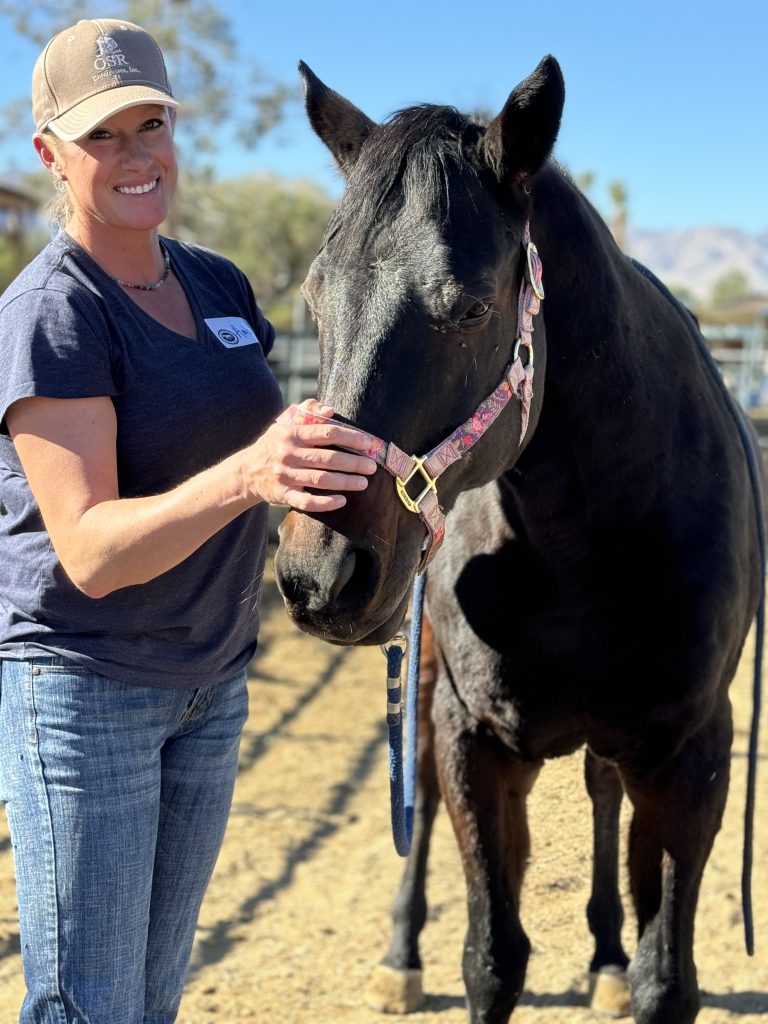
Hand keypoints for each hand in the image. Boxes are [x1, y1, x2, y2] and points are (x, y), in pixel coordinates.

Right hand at [242, 399, 377, 510]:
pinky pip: (306, 501)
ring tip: (363, 483)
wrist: (245, 472)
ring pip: (321, 480)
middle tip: (372, 466)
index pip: (327, 433)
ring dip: (345, 482)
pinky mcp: (282, 494)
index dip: (351, 437)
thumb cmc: (273, 444)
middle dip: (353, 462)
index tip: (369, 443)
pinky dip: (324, 502)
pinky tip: (341, 500)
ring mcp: (285, 476)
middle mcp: (288, 454)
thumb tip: (330, 409)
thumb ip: (306, 412)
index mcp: (292, 434)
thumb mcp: (284, 423)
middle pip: (328, 458)